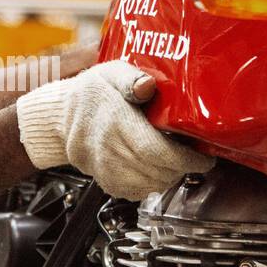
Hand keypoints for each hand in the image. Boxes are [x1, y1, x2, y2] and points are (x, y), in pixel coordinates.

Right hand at [15, 59, 212, 199]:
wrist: (63, 117)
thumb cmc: (92, 93)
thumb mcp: (112, 72)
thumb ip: (132, 78)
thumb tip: (147, 86)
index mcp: (114, 121)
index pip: (155, 151)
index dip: (185, 159)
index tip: (202, 158)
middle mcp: (108, 149)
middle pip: (156, 171)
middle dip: (181, 167)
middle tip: (191, 156)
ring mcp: (105, 169)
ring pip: (149, 186)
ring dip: (168, 177)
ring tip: (173, 161)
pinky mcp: (105, 182)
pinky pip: (136, 193)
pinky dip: (152, 185)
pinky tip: (154, 169)